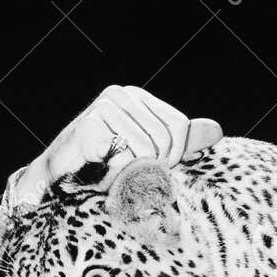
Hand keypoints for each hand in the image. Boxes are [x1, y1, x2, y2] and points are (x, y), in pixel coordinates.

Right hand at [11, 84, 221, 206]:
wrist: (59, 182)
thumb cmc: (103, 169)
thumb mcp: (150, 154)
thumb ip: (182, 142)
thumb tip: (217, 130)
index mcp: (138, 98)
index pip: (179, 126)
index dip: (171, 155)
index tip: (150, 165)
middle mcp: (121, 94)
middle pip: (166, 138)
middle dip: (153, 165)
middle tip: (127, 172)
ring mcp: (104, 106)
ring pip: (148, 149)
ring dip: (133, 172)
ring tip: (112, 171)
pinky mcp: (91, 124)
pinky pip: (127, 156)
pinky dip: (119, 174)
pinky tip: (102, 171)